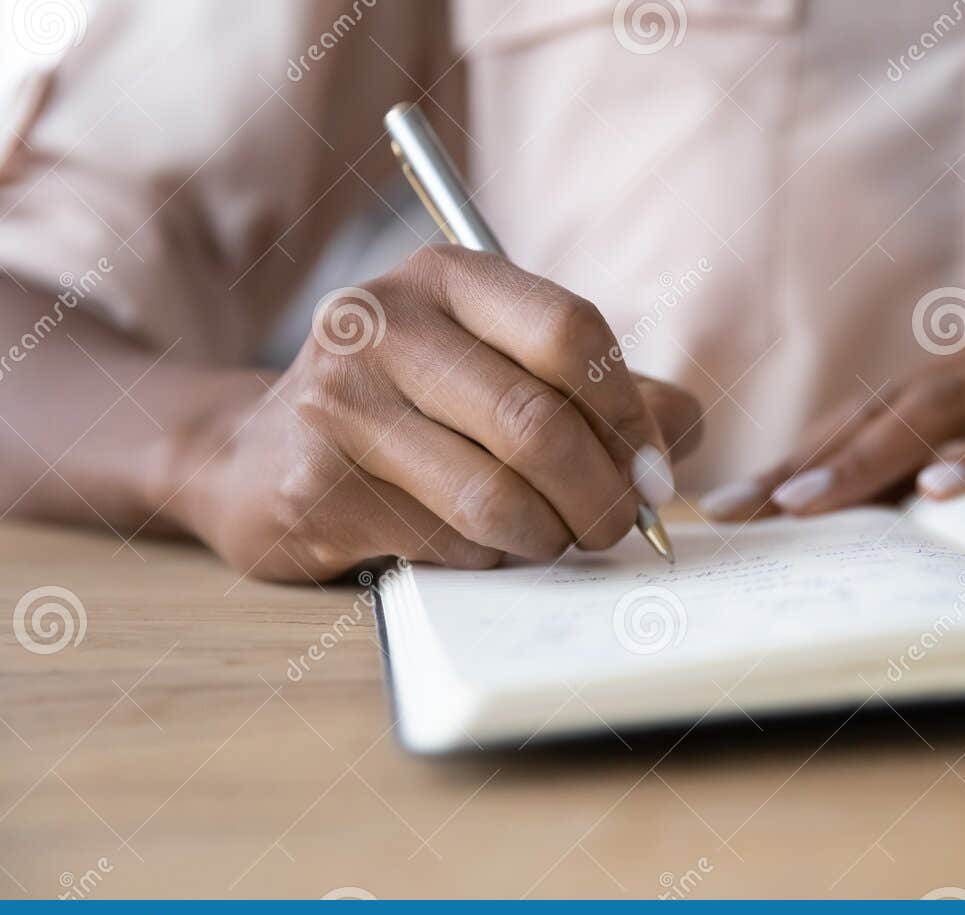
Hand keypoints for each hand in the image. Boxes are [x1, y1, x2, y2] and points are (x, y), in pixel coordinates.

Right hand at [170, 245, 702, 581]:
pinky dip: (485, 561)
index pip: (570, 331)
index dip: (630, 412)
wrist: (255, 453)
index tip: (654, 468)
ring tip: (548, 538)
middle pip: (540, 425)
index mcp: (447, 276)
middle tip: (618, 527)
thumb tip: (682, 435)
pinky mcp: (316, 487)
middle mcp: (383, 322)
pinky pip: (448, 546)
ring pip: (497, 499)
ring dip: (547, 539)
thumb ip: (610, 393)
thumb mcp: (507, 370)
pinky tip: (467, 543)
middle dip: (602, 496)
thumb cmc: (415, 409)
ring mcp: (339, 403)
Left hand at [698, 325, 964, 518]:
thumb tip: (873, 538)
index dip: (801, 458)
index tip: (735, 506)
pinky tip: (938, 489)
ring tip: (811, 502)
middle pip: (887, 408)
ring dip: (872, 456)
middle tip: (744, 510)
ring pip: (946, 407)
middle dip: (809, 461)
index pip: (869, 417)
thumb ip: (963, 486)